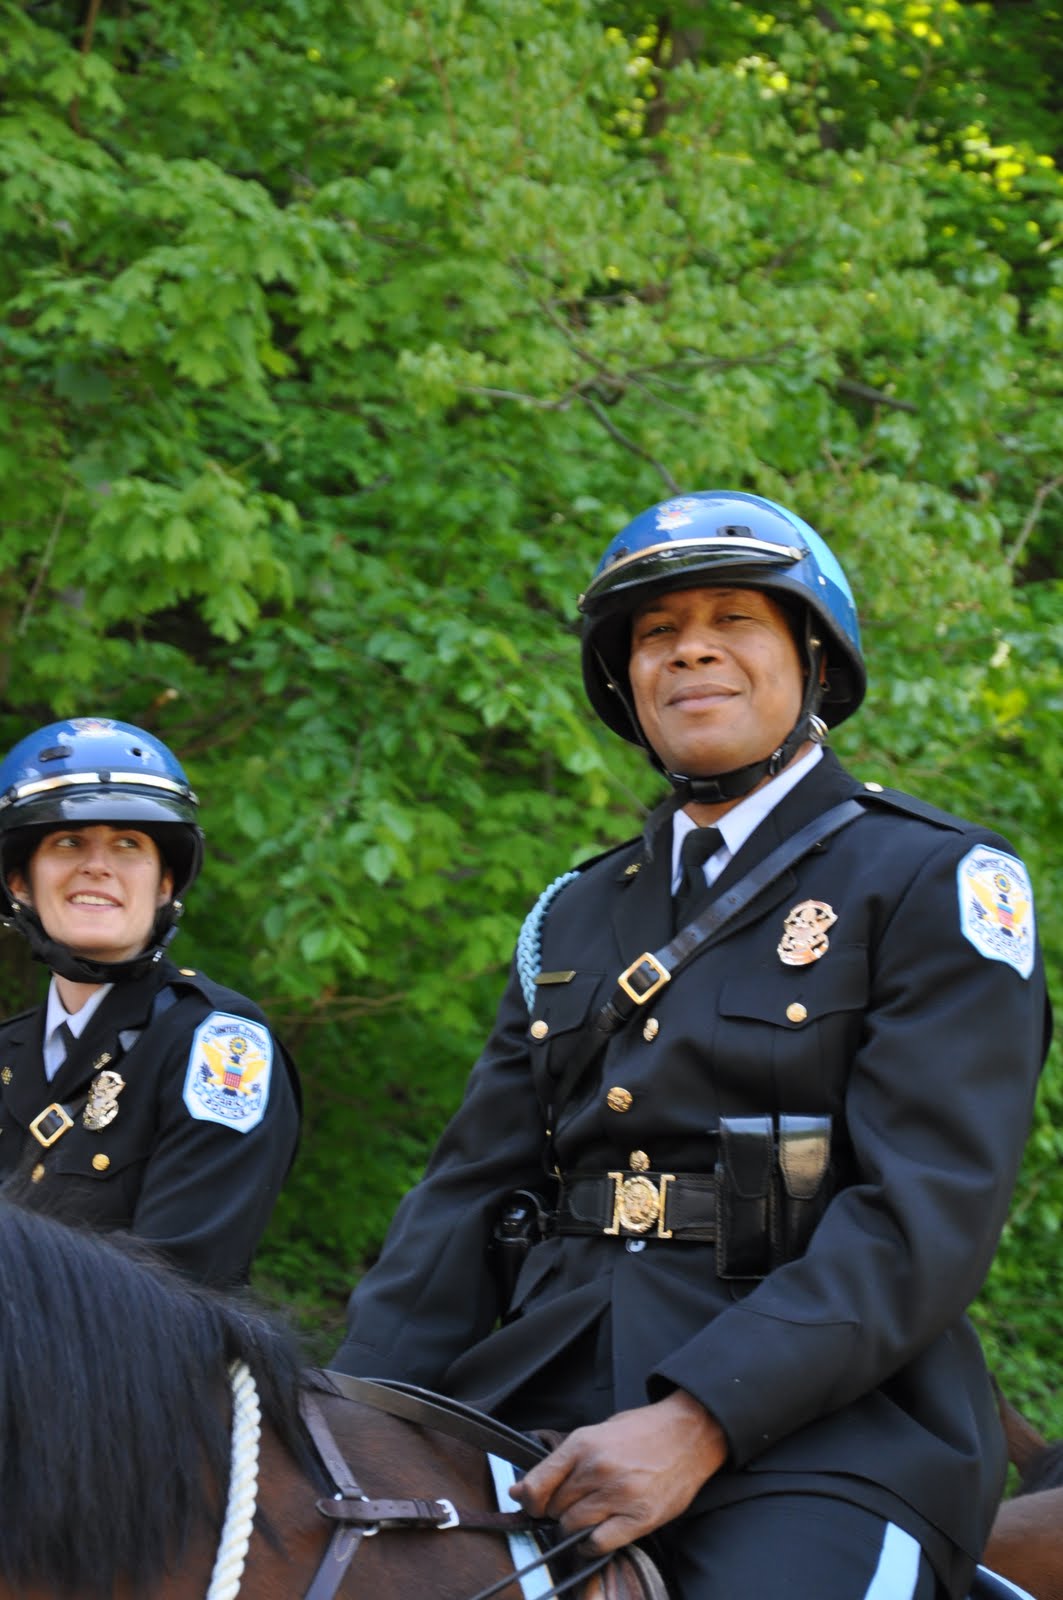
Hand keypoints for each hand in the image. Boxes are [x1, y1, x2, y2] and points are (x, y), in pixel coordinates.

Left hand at [508, 1390, 727, 1552]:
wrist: (689, 1432)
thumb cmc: (643, 1431)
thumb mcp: (597, 1432)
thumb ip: (562, 1460)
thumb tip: (522, 1490)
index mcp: (584, 1443)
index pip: (538, 1484)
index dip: (529, 1499)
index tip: (532, 1503)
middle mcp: (597, 1469)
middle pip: (555, 1508)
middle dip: (556, 1510)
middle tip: (570, 1504)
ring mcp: (619, 1495)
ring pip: (573, 1527)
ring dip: (573, 1528)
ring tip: (586, 1517)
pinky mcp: (639, 1517)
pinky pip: (599, 1543)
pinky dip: (590, 1545)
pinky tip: (595, 1535)